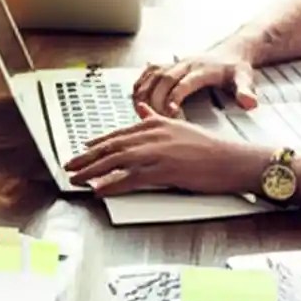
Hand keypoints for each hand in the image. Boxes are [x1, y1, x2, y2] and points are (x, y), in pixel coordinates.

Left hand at [63, 104, 270, 194]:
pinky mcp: (163, 170)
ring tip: (76, 178)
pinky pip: (130, 179)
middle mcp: (153, 134)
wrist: (232, 159)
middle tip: (69, 165)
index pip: (119, 133)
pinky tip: (99, 189)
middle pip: (112, 146)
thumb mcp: (180, 126)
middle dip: (87, 157)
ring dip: (92, 171)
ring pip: (116, 161)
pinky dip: (112, 184)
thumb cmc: (210, 148)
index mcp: (156, 123)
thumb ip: (157, 119)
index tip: (82, 148)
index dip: (97, 142)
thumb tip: (142, 111)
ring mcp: (157, 152)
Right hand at [133, 52, 257, 117]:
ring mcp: (176, 63)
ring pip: (152, 75)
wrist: (231, 51)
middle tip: (154, 118)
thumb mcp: (245, 79)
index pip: (184, 83)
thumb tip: (249, 103)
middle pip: (163, 79)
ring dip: (144, 93)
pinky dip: (139, 85)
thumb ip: (246, 91)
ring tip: (140, 112)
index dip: (175, 97)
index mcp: (203, 69)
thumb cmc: (236, 69)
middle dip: (155, 99)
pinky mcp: (169, 64)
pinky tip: (136, 99)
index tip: (171, 112)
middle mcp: (186, 64)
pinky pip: (148, 72)